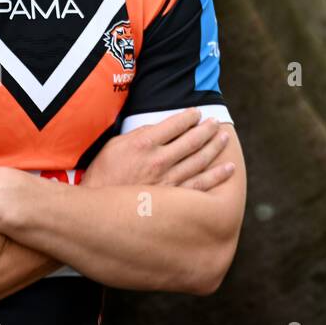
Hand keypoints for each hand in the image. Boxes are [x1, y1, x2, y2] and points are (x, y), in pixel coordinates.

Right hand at [82, 108, 233, 190]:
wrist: (97, 211)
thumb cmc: (102, 176)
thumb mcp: (114, 146)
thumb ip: (138, 134)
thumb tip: (158, 127)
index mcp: (144, 144)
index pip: (175, 124)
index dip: (190, 116)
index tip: (197, 113)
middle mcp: (160, 161)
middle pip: (192, 140)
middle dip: (207, 129)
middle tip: (216, 122)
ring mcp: (169, 181)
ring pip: (200, 160)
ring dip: (216, 147)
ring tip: (225, 138)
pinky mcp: (174, 200)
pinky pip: (201, 185)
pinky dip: (217, 175)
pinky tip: (229, 168)